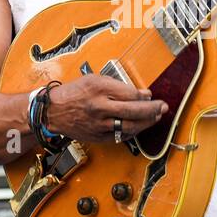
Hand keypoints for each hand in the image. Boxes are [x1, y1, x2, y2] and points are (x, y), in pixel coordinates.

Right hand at [45, 75, 167, 143]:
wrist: (52, 111)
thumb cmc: (74, 93)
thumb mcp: (95, 79)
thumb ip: (118, 86)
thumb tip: (141, 94)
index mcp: (99, 89)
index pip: (130, 94)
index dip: (144, 96)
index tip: (152, 96)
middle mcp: (99, 107)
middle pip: (133, 111)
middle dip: (153, 110)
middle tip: (163, 107)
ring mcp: (99, 124)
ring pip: (129, 127)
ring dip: (146, 123)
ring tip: (156, 118)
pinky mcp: (97, 137)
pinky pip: (120, 137)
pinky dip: (133, 132)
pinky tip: (139, 127)